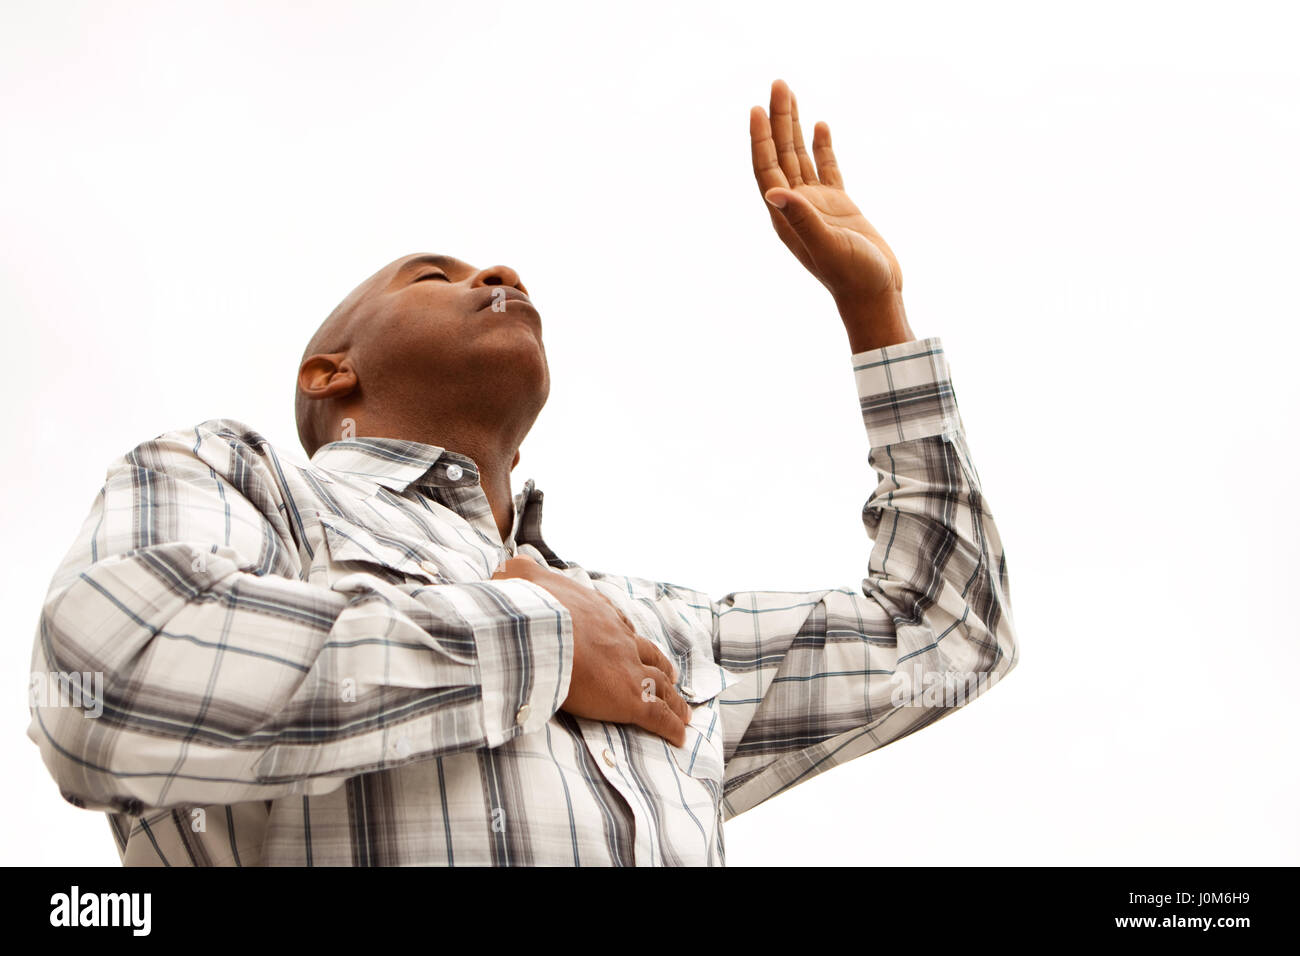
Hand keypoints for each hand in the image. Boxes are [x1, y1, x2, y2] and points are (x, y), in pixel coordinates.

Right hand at [491, 556, 690, 746]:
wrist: (537, 628)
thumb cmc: (527, 606)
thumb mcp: (520, 577)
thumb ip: (518, 571)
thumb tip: (508, 562)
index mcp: (594, 612)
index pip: (618, 625)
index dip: (627, 637)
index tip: (632, 642)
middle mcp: (617, 638)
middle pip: (647, 653)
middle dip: (659, 665)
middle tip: (669, 675)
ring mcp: (627, 667)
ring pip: (659, 683)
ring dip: (672, 697)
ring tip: (681, 709)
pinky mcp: (629, 697)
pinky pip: (657, 714)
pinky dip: (671, 725)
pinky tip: (679, 736)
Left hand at [750, 79, 914, 351]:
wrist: (875, 295)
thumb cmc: (852, 277)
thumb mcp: (827, 247)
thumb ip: (802, 219)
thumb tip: (774, 192)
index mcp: (786, 216)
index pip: (767, 169)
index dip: (761, 139)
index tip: (758, 108)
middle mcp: (797, 207)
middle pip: (781, 155)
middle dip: (778, 120)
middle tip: (778, 84)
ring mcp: (818, 206)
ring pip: (801, 157)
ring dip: (795, 127)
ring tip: (790, 93)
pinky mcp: (840, 207)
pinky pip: (826, 169)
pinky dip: (822, 147)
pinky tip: (821, 125)